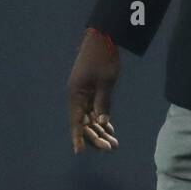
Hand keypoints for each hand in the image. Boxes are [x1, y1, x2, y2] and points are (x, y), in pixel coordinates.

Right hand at [67, 28, 120, 153]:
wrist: (103, 37)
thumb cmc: (104, 57)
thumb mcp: (106, 81)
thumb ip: (103, 102)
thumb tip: (101, 123)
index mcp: (76, 94)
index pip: (76, 122)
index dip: (78, 138)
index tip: (80, 152)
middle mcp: (77, 96)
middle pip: (84, 122)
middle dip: (96, 136)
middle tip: (111, 148)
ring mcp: (83, 93)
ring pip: (90, 117)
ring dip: (100, 130)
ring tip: (114, 143)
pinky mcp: (90, 89)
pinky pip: (94, 109)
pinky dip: (102, 119)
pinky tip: (110, 129)